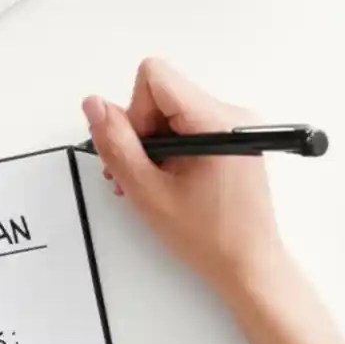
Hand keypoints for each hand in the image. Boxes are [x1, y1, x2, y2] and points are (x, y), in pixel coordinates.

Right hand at [82, 58, 280, 292]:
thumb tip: (94, 105)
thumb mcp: (148, 192)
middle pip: (162, 93)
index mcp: (215, 120)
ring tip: (152, 182)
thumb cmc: (208, 237)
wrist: (250, 267)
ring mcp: (235, 124)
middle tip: (139, 174)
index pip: (155, 77)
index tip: (141, 150)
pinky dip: (170, 148)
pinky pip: (188, 124)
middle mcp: (230, 113)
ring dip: (152, 143)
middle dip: (140, 131)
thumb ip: (116, 144)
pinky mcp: (233, 137)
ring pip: (171, 110)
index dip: (135, 111)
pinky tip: (168, 179)